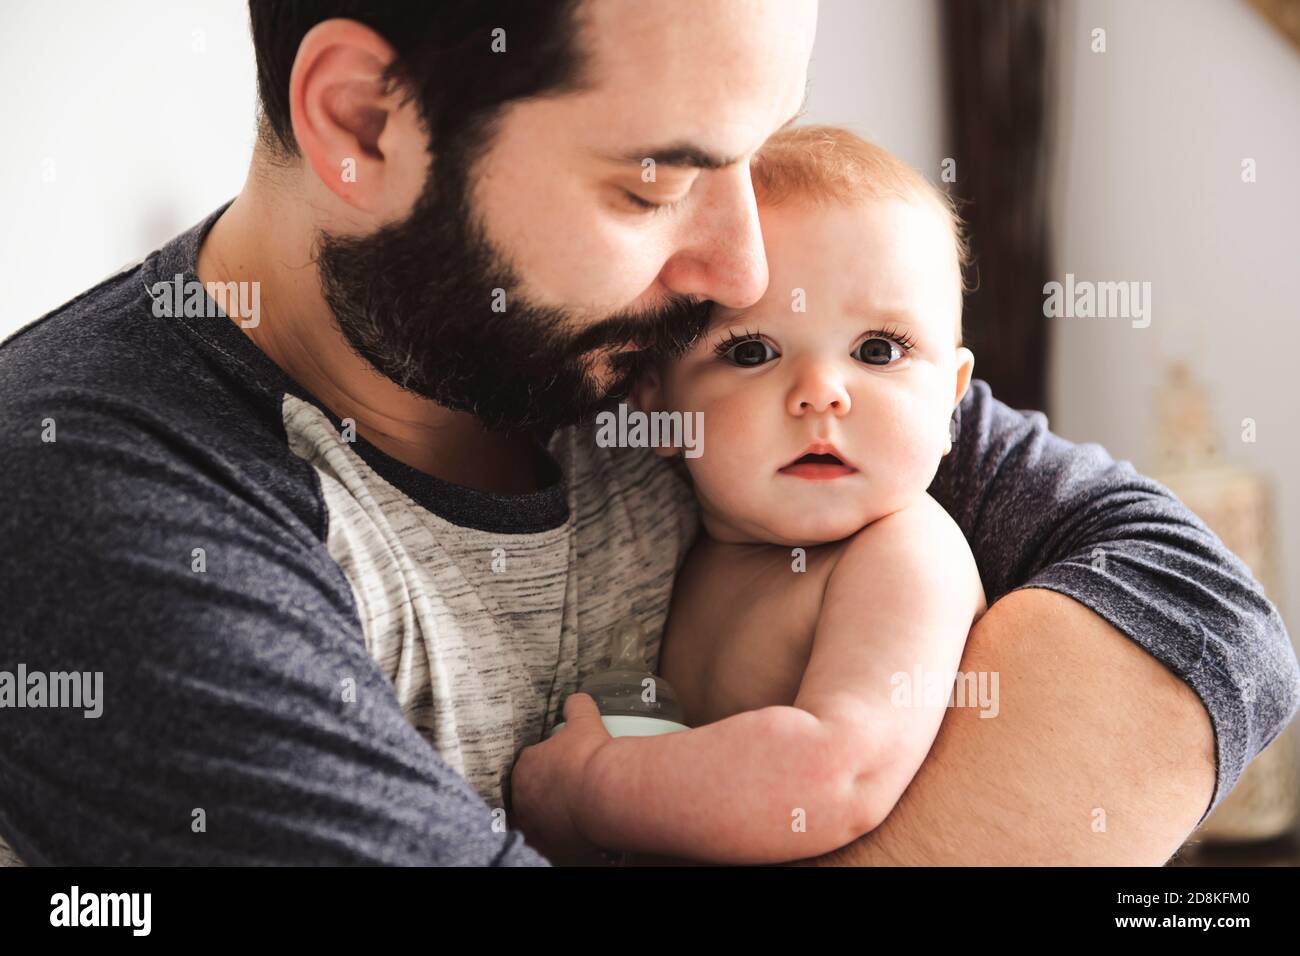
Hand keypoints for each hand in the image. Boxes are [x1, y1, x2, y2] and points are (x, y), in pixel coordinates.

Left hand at [510, 693, 613, 862]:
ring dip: (548, 812)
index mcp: (526, 764)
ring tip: (570, 809)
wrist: (605, 791)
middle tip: (567, 787)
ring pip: (536, 816)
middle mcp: (521, 795)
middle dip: (543, 789)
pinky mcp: (546, 842)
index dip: (545, 763)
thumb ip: (577, 707)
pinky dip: (555, 834)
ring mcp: (532, 821)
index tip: (561, 765)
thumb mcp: (585, 721)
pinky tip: (570, 828)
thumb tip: (576, 700)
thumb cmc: (591, 755)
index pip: (529, 762)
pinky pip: (546, 839)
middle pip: (529, 791)